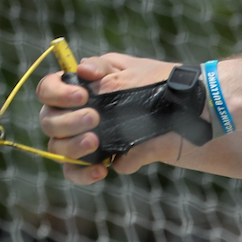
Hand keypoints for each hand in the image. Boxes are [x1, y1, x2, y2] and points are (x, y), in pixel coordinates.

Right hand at [36, 52, 179, 183]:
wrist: (193, 112)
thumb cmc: (161, 85)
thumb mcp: (135, 69)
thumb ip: (105, 68)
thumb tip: (82, 70)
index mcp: (81, 87)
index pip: (48, 90)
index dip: (56, 93)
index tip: (81, 96)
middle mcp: (78, 113)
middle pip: (49, 121)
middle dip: (67, 121)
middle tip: (93, 118)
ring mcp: (87, 138)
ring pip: (58, 147)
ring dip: (71, 146)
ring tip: (95, 142)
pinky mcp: (101, 160)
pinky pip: (77, 171)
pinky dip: (83, 173)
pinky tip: (102, 170)